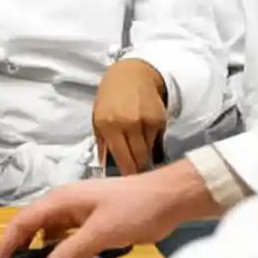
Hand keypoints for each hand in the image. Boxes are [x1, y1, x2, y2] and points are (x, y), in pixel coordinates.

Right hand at [0, 161, 219, 257]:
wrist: (169, 197)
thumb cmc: (134, 208)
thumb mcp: (102, 232)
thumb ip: (73, 250)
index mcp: (62, 199)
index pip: (25, 219)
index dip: (9, 239)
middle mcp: (66, 202)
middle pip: (36, 225)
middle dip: (26, 246)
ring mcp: (81, 209)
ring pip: (55, 233)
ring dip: (49, 252)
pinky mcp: (94, 218)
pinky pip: (71, 236)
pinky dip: (68, 251)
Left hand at [92, 58, 166, 174]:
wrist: (132, 74)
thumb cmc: (110, 98)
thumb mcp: (98, 118)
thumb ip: (102, 143)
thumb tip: (105, 167)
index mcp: (107, 125)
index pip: (121, 159)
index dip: (126, 174)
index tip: (127, 183)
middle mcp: (126, 124)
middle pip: (137, 159)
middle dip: (137, 170)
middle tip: (136, 177)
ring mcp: (144, 121)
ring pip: (148, 153)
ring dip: (145, 159)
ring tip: (141, 161)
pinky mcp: (159, 119)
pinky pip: (157, 142)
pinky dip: (153, 146)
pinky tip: (147, 143)